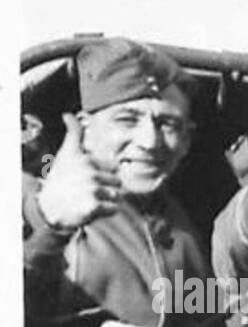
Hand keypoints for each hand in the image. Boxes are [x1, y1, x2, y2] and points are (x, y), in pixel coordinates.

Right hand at [36, 114, 120, 229]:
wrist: (49, 207)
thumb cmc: (61, 178)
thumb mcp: (66, 153)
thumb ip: (73, 134)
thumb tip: (68, 114)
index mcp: (85, 158)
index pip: (115, 167)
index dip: (105, 173)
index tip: (89, 176)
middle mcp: (89, 171)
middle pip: (118, 182)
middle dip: (107, 187)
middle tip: (89, 190)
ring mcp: (92, 188)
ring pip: (117, 195)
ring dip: (107, 199)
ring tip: (90, 199)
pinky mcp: (94, 206)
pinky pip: (114, 209)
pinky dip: (105, 211)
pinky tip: (91, 208)